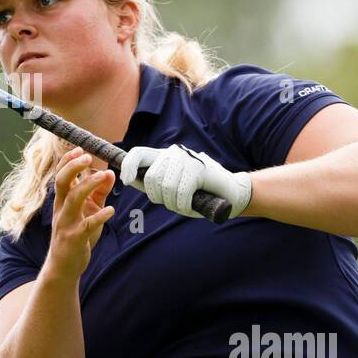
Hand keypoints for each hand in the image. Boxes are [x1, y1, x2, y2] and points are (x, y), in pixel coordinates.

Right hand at [44, 148, 116, 280]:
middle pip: (62, 182)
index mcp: (62, 201)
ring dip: (88, 185)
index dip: (68, 161)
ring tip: (103, 175)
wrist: (63, 266)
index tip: (79, 148)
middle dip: (73, 167)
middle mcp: (61, 209)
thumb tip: (110, 173)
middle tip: (87, 156)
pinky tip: (111, 211)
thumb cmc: (76, 235)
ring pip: (73, 199)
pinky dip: (100, 216)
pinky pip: (87, 225)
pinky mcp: (75, 239)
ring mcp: (66, 224)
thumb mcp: (88, 211)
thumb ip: (98, 192)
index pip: (61, 176)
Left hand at [120, 143, 252, 218]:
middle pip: (151, 177)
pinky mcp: (199, 168)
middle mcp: (174, 153)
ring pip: (166, 186)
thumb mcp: (170, 188)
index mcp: (164, 156)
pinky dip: (184, 204)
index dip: (128, 166)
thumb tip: (128, 179)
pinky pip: (181, 191)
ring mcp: (187, 158)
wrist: (231, 194)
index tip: (126, 181)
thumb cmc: (199, 193)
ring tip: (184, 203)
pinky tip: (191, 205)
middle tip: (172, 202)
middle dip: (157, 197)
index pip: (138, 153)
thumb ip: (152, 183)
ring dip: (173, 203)